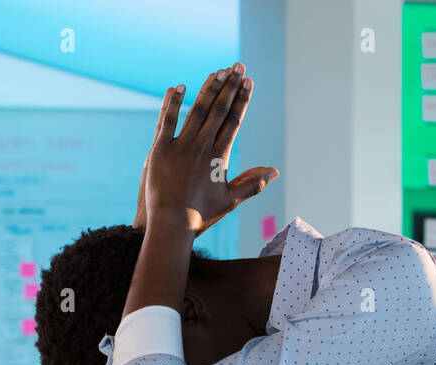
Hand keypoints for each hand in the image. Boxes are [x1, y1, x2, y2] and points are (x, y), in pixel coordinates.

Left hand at [140, 63, 277, 234]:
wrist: (171, 226)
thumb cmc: (200, 215)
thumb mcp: (230, 200)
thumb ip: (253, 183)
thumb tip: (275, 172)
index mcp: (219, 157)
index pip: (234, 121)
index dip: (242, 100)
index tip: (249, 82)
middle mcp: (202, 148)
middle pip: (218, 111)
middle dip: (230, 86)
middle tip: (238, 66)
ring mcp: (180, 148)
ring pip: (196, 112)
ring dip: (208, 89)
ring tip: (218, 71)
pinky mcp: (160, 150)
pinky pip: (167, 121)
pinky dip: (173, 103)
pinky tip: (180, 86)